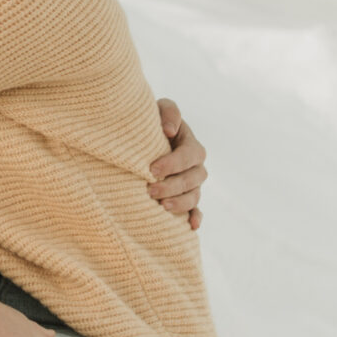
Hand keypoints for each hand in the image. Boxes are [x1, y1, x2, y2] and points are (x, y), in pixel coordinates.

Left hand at [150, 98, 205, 229]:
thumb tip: (169, 131)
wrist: (140, 139)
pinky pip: (196, 210)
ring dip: (181, 203)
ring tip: (162, 206)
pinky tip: (191, 226)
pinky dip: (195, 218)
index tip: (152, 169)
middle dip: (173, 186)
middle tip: (150, 190)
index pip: (190, 155)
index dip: (173, 164)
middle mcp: (195, 165)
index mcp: (190, 144)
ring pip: (194, 196)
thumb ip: (168, 112)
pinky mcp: (186, 197)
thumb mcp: (158, 109)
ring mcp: (192, 183)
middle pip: (193, 179)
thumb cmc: (150, 122)